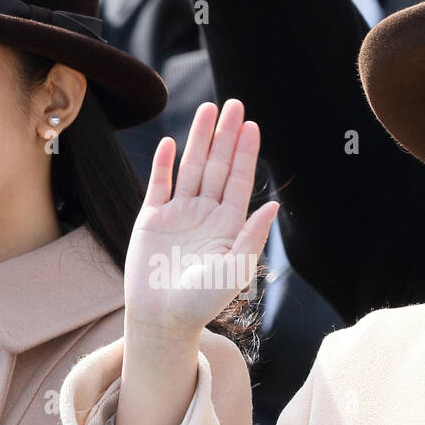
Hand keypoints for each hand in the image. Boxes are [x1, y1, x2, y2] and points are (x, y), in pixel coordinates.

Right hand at [124, 99, 277, 343]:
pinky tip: (169, 142)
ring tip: (207, 110)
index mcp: (228, 225)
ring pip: (191, 168)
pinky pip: (158, 185)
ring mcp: (178, 214)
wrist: (162, 320)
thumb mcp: (235, 271)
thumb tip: (273, 205)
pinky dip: (163, 163)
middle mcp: (205, 214)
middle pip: (218, 166)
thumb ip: (252, 237)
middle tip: (234, 104)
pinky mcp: (151, 219)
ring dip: (199, 140)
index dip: (246, 153)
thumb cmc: (201, 303)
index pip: (239, 181)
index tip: (251, 126)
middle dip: (226, 136)